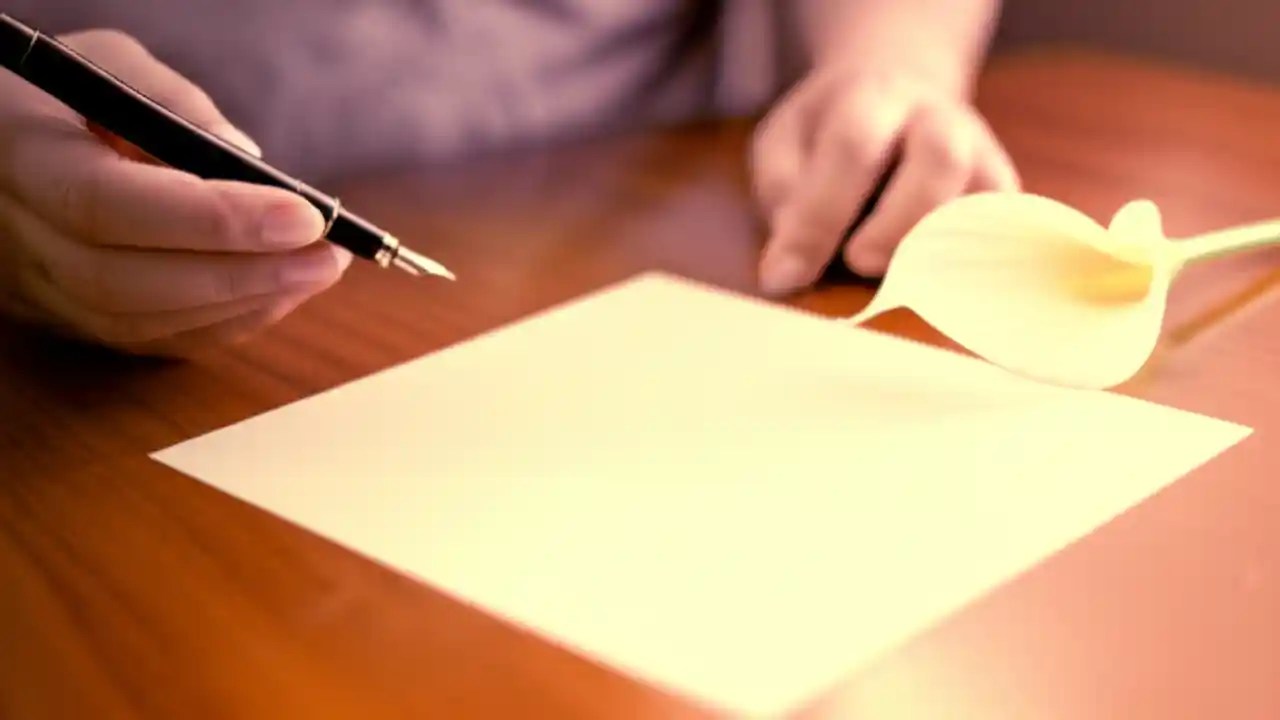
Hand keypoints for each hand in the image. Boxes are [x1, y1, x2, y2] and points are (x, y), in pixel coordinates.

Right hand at [0, 29, 349, 355]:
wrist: (0, 140)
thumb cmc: (60, 92)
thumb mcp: (105, 63)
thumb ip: (171, 103)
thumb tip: (251, 164)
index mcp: (15, 157)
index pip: (107, 206)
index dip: (211, 220)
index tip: (304, 215)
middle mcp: (13, 237)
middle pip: (126, 282)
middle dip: (245, 273)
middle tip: (329, 254)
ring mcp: (34, 288)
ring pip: (139, 324)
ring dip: (244, 304)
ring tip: (319, 269)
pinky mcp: (65, 319)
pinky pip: (147, 341)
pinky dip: (222, 324)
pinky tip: (279, 293)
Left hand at [751, 64, 1019, 293]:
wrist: (900, 96)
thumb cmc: (828, 134)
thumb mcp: (784, 146)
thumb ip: (783, 195)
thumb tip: (786, 269)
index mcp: (872, 97)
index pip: (853, 148)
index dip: (819, 217)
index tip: (785, 275)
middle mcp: (938, 117)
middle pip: (941, 158)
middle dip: (896, 224)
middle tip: (859, 264)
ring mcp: (981, 153)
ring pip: (982, 201)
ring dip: (934, 254)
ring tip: (894, 282)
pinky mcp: (1002, 194)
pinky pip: (1000, 234)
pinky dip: (967, 268)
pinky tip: (928, 288)